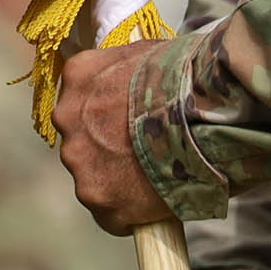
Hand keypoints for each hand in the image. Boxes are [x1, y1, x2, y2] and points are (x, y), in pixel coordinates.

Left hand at [54, 39, 175, 229]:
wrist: (202, 114)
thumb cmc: (187, 78)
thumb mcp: (148, 54)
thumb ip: (129, 70)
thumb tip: (139, 82)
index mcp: (79, 76)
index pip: (81, 101)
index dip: (107, 116)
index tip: (128, 125)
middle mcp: (68, 118)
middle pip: (82, 141)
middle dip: (107, 149)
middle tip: (144, 153)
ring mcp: (80, 161)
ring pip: (93, 179)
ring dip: (117, 181)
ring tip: (156, 177)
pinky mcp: (99, 199)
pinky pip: (111, 215)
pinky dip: (130, 214)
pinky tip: (155, 203)